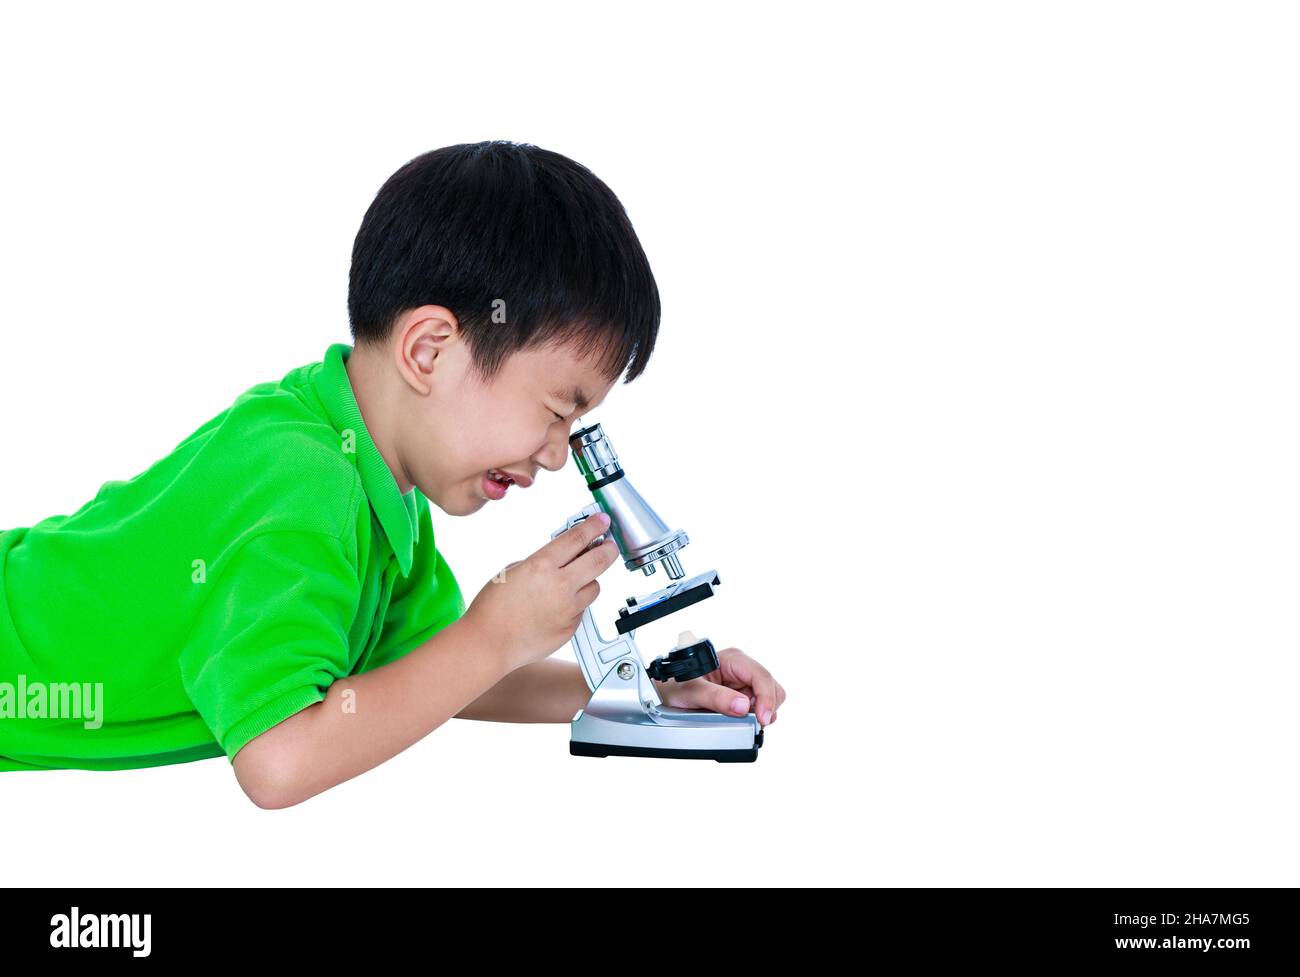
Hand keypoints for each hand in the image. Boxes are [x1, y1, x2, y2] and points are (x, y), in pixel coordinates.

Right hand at [464, 512, 618, 671]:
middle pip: (599, 561)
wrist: (489, 643)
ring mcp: (568, 609)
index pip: (577, 538)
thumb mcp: (512, 571)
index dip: (594, 526)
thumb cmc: (493, 608)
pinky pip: (581, 610)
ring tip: (571, 583)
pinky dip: (574, 605)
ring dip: (588, 580)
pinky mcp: (571, 628)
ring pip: (594, 587)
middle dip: (608, 549)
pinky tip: (555, 608)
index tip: (602, 521)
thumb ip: (541, 562)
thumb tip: (562, 557)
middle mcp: (560, 586)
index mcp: (542, 565)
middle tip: (609, 545)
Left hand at [652, 646, 785, 727]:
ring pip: (768, 699)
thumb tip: (742, 706)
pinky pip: (759, 708)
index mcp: (732, 659)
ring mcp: (743, 684)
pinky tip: (739, 720)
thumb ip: (716, 698)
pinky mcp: (742, 697)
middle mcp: (741, 669)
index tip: (762, 718)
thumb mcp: (691, 692)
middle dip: (765, 707)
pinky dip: (754, 717)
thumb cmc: (674, 687)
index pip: (761, 676)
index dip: (766, 699)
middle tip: (751, 721)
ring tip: (739, 719)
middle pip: (771, 688)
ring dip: (759, 713)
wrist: (665, 696)